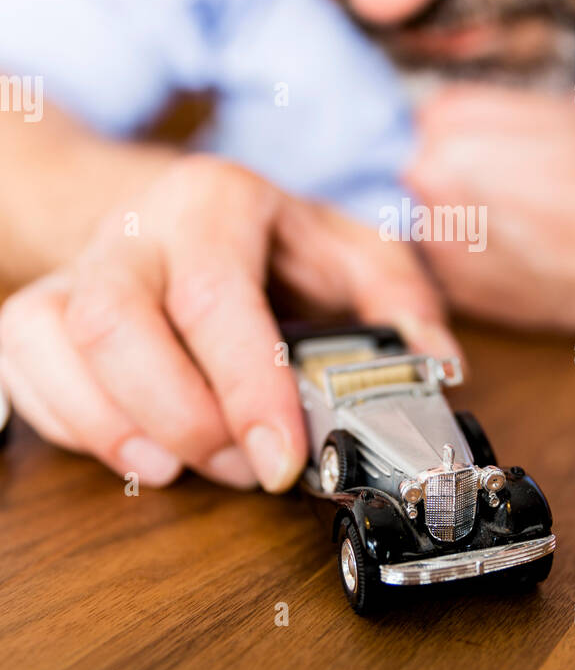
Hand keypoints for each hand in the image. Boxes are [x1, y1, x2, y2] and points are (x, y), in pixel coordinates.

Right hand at [0, 154, 457, 489]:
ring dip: (115, 428)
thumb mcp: (348, 246)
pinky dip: (70, 423)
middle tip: (238, 466)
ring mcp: (77, 268)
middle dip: (181, 417)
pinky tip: (131, 447)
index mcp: (215, 203)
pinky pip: (21, 365)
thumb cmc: (265, 238)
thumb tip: (438, 365)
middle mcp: (134, 230)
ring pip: (52, 343)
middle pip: (117, 324)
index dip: (246, 388)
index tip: (280, 460)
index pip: (217, 298)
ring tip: (183, 465)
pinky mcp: (39, 308)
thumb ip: (399, 299)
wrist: (169, 205)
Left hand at [405, 85, 574, 343]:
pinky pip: (449, 264)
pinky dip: (475, 258)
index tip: (495, 147)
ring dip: (461, 218)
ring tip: (522, 221)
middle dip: (457, 175)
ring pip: (431, 219)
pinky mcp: (459, 291)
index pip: (427, 119)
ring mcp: (442, 240)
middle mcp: (433, 180)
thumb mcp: (563, 108)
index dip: (468, 133)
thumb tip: (462, 115)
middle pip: (423, 170)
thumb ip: (497, 109)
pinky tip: (523, 252)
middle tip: (513, 186)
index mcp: (454, 124)